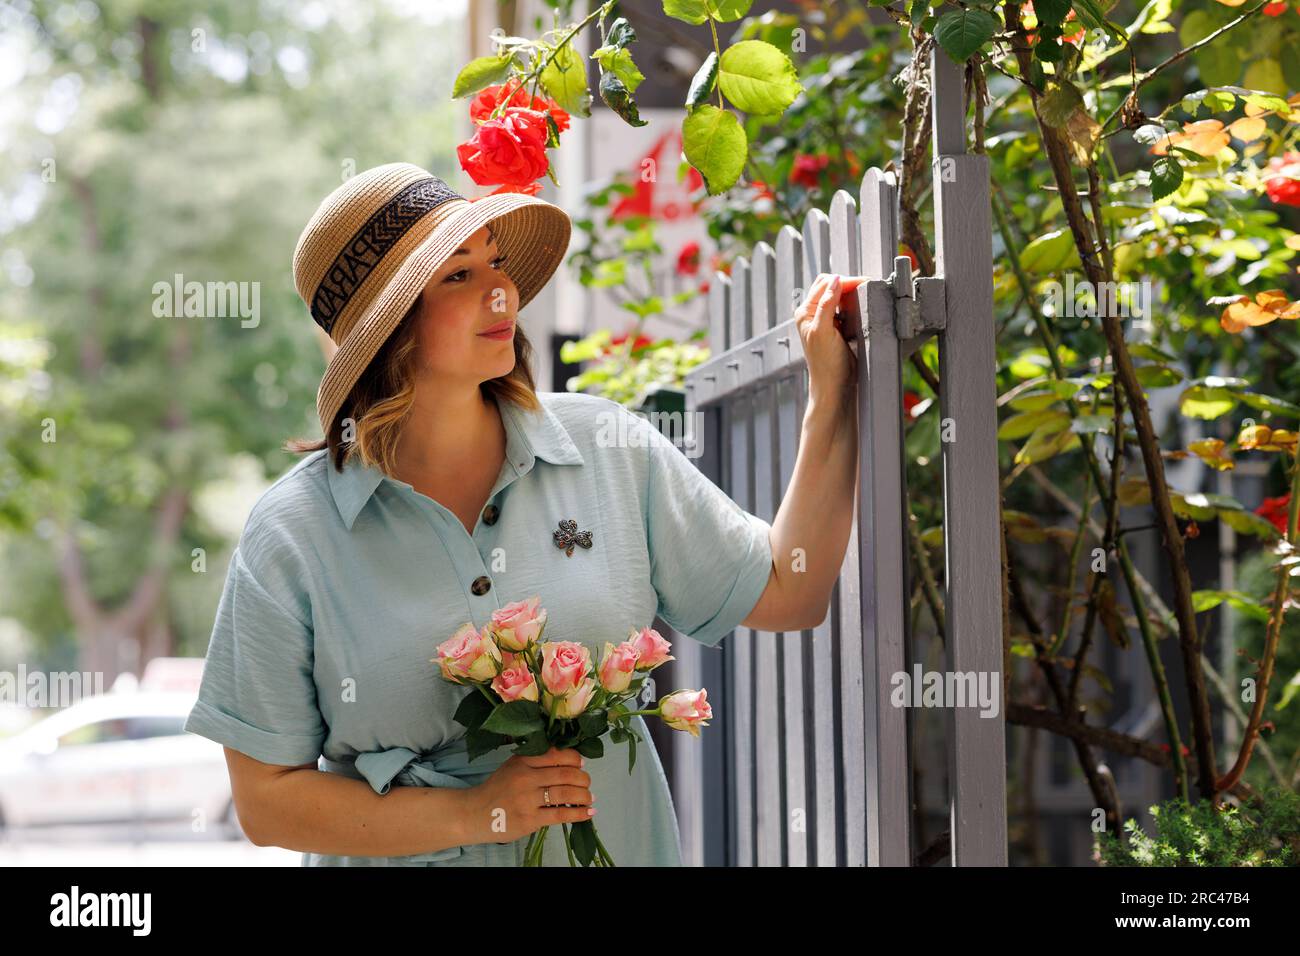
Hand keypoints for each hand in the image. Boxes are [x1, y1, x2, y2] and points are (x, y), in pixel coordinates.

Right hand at [462, 745, 594, 844]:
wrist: (474, 813)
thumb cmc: (497, 789)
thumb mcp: (513, 766)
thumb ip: (536, 761)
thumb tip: (570, 761)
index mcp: (523, 760)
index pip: (557, 754)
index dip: (575, 759)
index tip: (582, 764)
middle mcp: (526, 777)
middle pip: (565, 773)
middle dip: (583, 778)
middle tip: (588, 783)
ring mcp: (527, 799)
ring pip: (565, 793)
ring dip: (584, 796)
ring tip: (590, 798)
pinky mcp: (530, 819)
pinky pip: (560, 814)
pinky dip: (578, 814)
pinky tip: (588, 813)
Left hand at [796, 273, 860, 408]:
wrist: (835, 387)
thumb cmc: (827, 364)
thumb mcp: (824, 332)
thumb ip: (827, 305)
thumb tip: (835, 280)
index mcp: (805, 311)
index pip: (826, 283)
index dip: (845, 281)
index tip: (865, 283)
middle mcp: (812, 313)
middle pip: (831, 285)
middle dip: (848, 283)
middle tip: (868, 287)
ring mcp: (824, 319)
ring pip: (839, 295)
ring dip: (852, 292)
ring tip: (867, 295)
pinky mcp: (836, 327)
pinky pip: (845, 307)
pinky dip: (854, 303)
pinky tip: (862, 308)